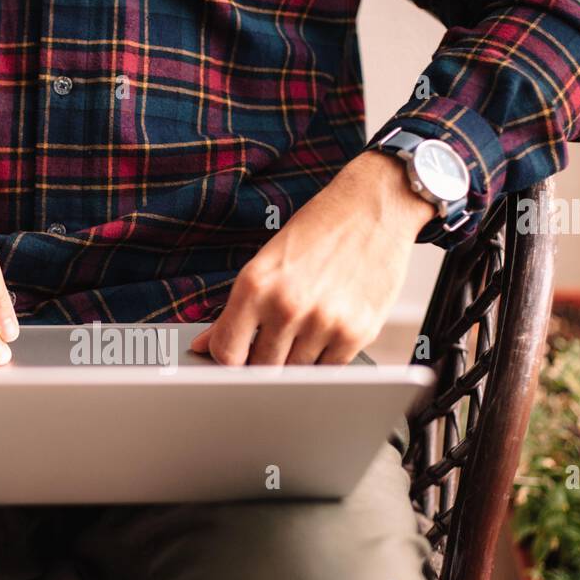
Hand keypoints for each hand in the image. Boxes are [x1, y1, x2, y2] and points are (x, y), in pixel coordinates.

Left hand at [191, 150, 435, 364]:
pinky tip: (329, 328)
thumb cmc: (318, 230)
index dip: (230, 358)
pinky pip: (330, 369)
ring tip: (308, 323)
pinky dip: (326, 357)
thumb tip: (205, 345)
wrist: (375, 207)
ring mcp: (324, 322)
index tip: (237, 355)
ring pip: (297, 372)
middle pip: (262, 368)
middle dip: (265, 358)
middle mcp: (288, 306)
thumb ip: (235, 310)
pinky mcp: (358, 332)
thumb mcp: (266, 263)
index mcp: (255, 286)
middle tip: (278, 336)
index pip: (227, 354)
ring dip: (298, 358)